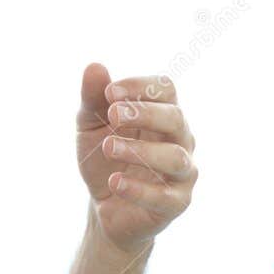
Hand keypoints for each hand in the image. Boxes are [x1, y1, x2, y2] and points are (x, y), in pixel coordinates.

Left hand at [75, 63, 197, 251]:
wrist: (104, 206)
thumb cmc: (103, 160)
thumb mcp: (90, 126)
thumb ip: (92, 99)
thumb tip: (95, 67)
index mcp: (162, 116)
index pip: (166, 89)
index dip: (140, 86)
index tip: (109, 93)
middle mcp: (180, 141)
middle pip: (176, 118)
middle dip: (145, 113)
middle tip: (113, 116)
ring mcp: (182, 173)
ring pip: (175, 157)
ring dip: (140, 150)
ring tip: (108, 149)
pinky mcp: (176, 203)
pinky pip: (165, 196)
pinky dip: (138, 189)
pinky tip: (115, 182)